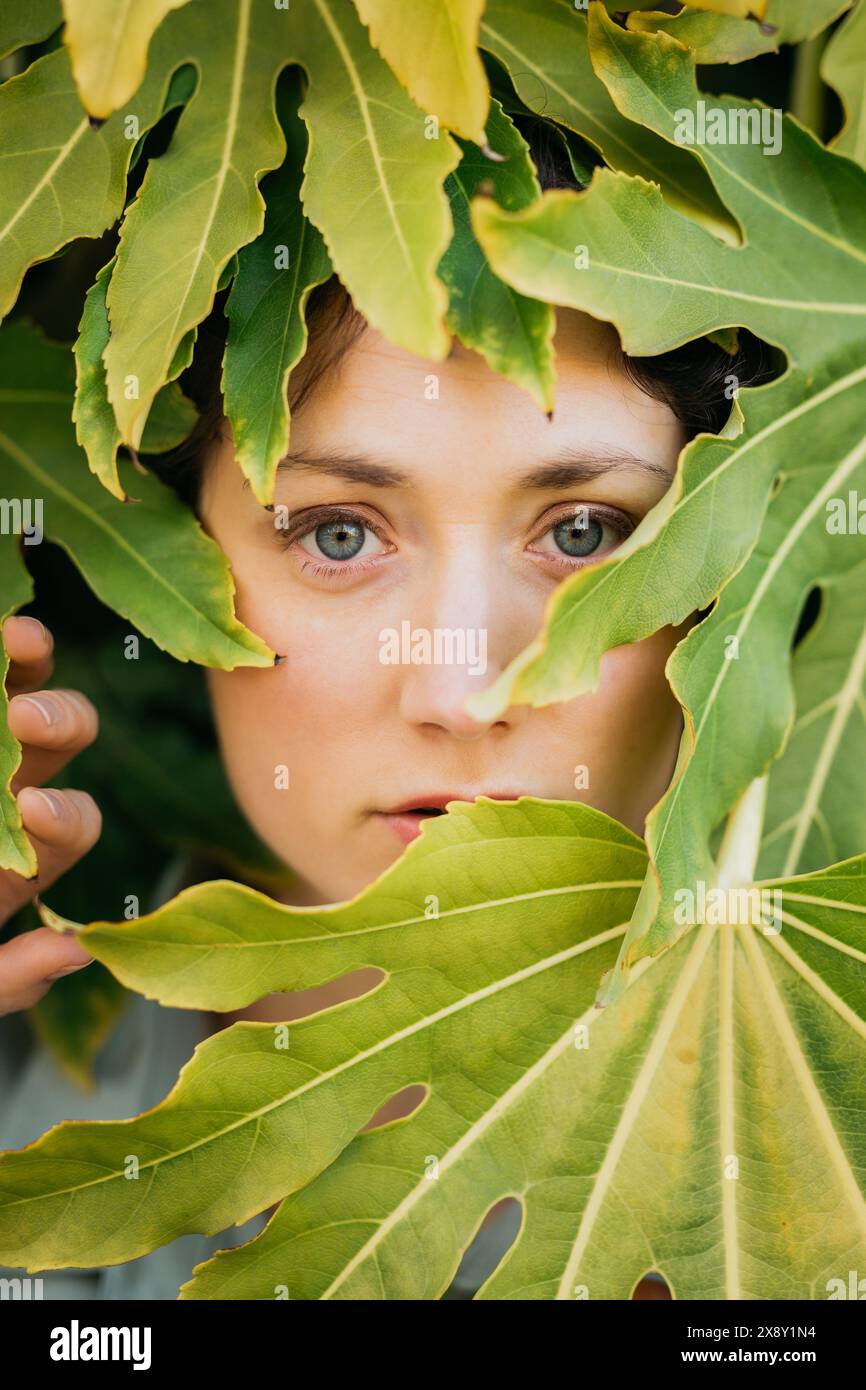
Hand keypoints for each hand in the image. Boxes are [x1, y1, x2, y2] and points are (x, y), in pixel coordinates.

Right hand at [0, 616, 101, 1017]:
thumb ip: (2, 978)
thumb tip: (75, 948)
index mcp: (13, 856)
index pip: (69, 826)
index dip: (65, 815)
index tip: (31, 810)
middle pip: (58, 740)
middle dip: (60, 721)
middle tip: (24, 721)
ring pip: (10, 688)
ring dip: (24, 660)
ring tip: (16, 640)